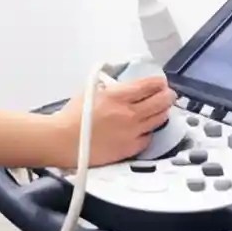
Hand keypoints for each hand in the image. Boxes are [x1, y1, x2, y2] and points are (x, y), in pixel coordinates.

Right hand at [50, 75, 175, 168]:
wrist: (63, 140)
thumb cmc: (72, 117)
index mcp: (117, 96)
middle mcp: (128, 113)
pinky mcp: (130, 148)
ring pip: (158, 119)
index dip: (158, 82)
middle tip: (168, 94)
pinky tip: (148, 129)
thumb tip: (119, 86)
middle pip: (160, 102)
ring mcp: (131, 132)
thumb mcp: (90, 91)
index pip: (148, 85)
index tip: (161, 82)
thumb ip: (108, 88)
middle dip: (167, 96)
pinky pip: (148, 138)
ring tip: (163, 109)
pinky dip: (150, 132)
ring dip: (163, 112)